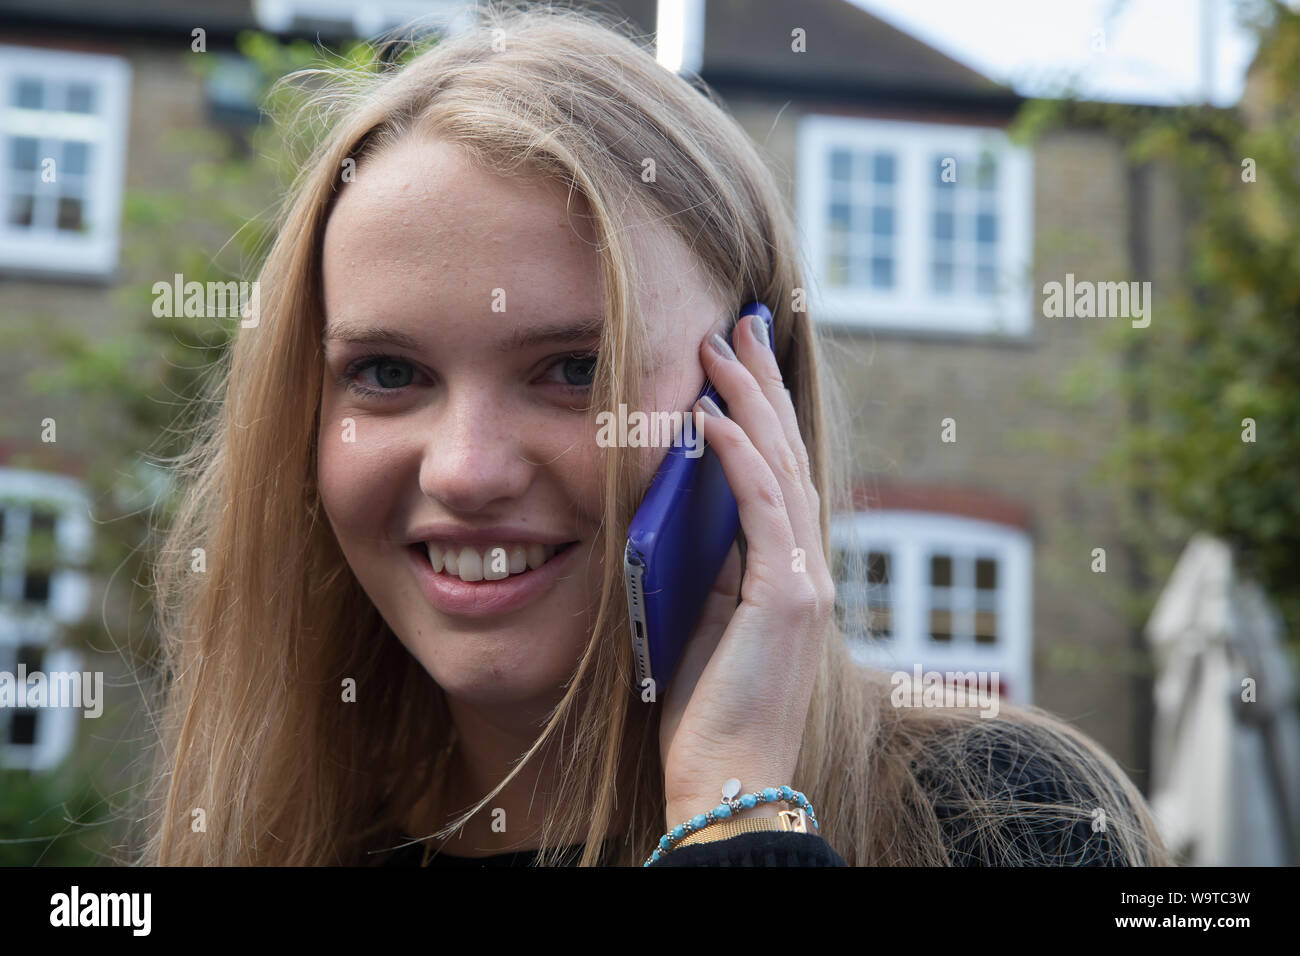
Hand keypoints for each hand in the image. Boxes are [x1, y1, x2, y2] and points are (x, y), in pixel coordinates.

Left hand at [658, 313, 835, 830]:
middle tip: (741, 326)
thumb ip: (704, 562)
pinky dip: (738, 454)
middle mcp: (808, 567)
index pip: (778, 472)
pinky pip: (762, 505)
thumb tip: (678, 501)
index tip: (739, 362)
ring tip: (725, 345)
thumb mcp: (700, 618)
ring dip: (751, 400)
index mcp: (787, 571)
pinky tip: (710, 414)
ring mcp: (806, 579)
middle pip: (788, 452)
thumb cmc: (706, 708)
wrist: (728, 781)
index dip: (762, 412)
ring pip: (781, 465)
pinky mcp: (789, 596)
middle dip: (763, 384)